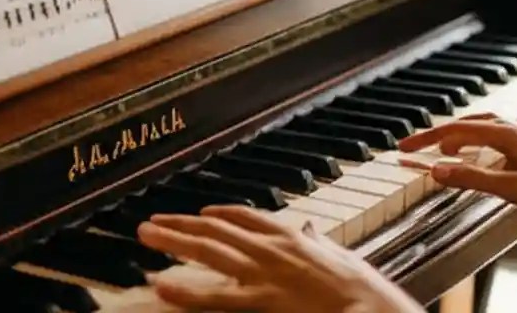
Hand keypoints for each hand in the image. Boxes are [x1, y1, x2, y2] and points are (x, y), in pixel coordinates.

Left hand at [136, 205, 422, 312]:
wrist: (371, 311)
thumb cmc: (363, 290)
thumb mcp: (342, 256)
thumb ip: (320, 241)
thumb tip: (310, 227)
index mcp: (293, 237)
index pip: (248, 218)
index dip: (221, 215)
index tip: (200, 214)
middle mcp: (273, 248)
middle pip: (218, 229)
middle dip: (182, 224)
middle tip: (151, 223)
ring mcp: (265, 274)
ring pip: (210, 251)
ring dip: (174, 241)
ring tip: (145, 235)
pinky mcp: (263, 302)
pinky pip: (216, 296)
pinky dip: (187, 291)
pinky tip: (163, 286)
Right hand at [397, 113, 516, 214]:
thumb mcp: (510, 188)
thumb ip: (471, 179)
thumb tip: (437, 171)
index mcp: (504, 134)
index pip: (454, 130)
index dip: (425, 138)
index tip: (401, 145)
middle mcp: (512, 130)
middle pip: (465, 124)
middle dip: (437, 135)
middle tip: (413, 146)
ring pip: (480, 129)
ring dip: (457, 137)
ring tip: (441, 150)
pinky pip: (493, 139)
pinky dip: (475, 145)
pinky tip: (477, 159)